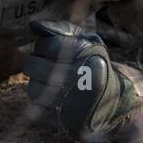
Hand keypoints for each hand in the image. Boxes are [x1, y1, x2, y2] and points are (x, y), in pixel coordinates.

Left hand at [25, 20, 130, 141]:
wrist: (111, 101)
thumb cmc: (95, 65)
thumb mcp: (89, 42)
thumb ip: (63, 29)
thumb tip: (34, 24)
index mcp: (85, 59)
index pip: (46, 46)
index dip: (47, 45)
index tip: (56, 49)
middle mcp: (74, 81)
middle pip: (33, 65)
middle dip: (39, 61)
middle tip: (51, 63)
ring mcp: (65, 103)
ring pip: (31, 85)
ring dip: (38, 80)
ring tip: (54, 79)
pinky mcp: (58, 119)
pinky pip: (36, 103)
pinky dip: (41, 97)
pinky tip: (54, 93)